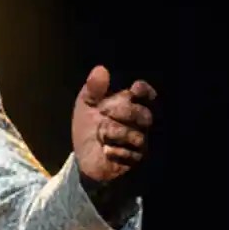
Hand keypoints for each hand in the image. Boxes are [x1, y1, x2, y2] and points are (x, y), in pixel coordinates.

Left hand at [72, 65, 156, 182]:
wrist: (83, 160)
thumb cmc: (88, 131)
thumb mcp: (85, 108)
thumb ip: (92, 90)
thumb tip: (100, 69)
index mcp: (128, 105)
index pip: (145, 94)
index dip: (143, 90)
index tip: (134, 90)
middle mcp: (138, 123)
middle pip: (143, 113)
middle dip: (123, 112)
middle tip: (103, 113)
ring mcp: (139, 141)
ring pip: (138, 135)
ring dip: (116, 133)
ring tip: (102, 136)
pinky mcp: (135, 160)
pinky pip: (132, 154)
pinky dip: (116, 151)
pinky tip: (106, 151)